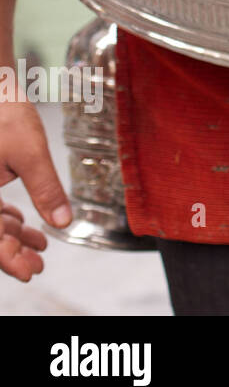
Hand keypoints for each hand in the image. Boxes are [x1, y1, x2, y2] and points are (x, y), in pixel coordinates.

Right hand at [0, 101, 69, 280]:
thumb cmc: (4, 114)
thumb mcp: (29, 152)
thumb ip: (46, 188)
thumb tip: (64, 221)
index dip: (6, 259)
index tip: (30, 272)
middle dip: (11, 252)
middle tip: (38, 265)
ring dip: (11, 237)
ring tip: (40, 249)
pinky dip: (6, 220)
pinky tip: (29, 226)